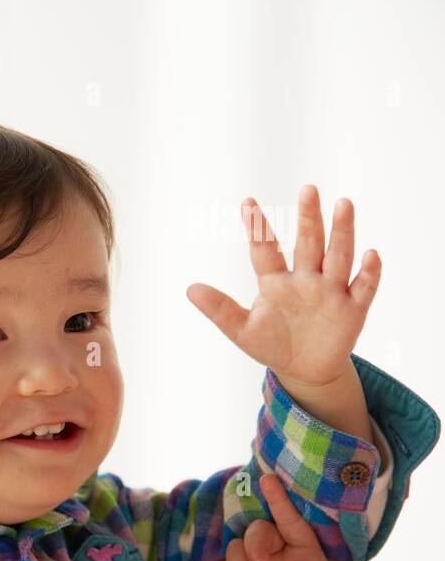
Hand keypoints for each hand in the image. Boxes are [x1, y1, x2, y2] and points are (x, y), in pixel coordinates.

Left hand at [188, 185, 379, 391]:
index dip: (256, 227)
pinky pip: (364, 287)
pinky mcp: (353, 309)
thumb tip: (189, 289)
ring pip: (338, 256)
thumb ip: (219, 310)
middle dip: (308, 218)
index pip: (264, 249)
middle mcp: (305, 279)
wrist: (304, 371)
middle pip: (308, 243)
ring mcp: (331, 291)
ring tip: (344, 204)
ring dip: (342, 232)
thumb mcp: (242, 331)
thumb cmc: (272, 344)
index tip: (246, 202)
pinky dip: (369, 272)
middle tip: (308, 190)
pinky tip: (370, 254)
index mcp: (275, 282)